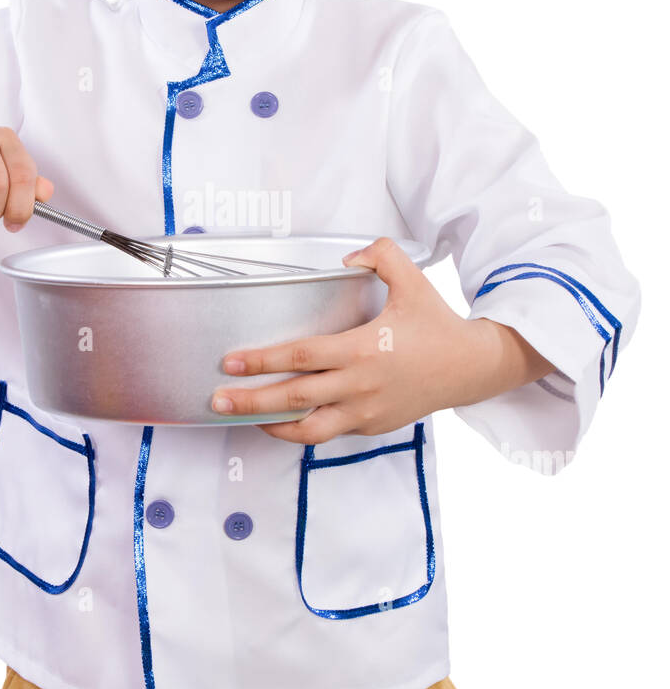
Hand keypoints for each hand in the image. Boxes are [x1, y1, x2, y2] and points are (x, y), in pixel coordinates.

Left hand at [210, 236, 548, 443]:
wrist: (470, 368)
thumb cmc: (437, 324)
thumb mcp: (413, 280)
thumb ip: (380, 256)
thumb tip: (347, 257)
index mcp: (363, 349)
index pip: (301, 357)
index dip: (263, 360)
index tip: (232, 361)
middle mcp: (360, 385)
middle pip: (294, 398)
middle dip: (251, 400)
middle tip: (217, 398)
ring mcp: (366, 411)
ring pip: (309, 429)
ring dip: (271, 425)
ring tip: (242, 418)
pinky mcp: (372, 425)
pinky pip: (329, 432)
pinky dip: (302, 429)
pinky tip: (281, 420)